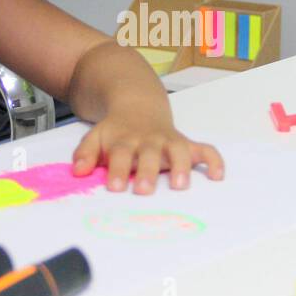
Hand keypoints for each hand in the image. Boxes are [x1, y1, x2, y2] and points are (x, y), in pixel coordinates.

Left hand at [71, 109, 223, 194]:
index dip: (117, 170)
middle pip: (150, 153)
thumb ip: (86, 154)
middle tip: (143, 190)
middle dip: (147, 171)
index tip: (114, 188)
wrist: (137, 105)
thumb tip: (77, 172)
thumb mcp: (96, 137)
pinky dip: (214, 161)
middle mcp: (149, 140)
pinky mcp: (185, 143)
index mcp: (125, 140)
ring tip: (181, 185)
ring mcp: (169, 141)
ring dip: (181, 166)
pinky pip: (204, 149)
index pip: (120, 154)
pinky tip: (218, 176)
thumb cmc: (116, 131)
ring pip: (179, 149)